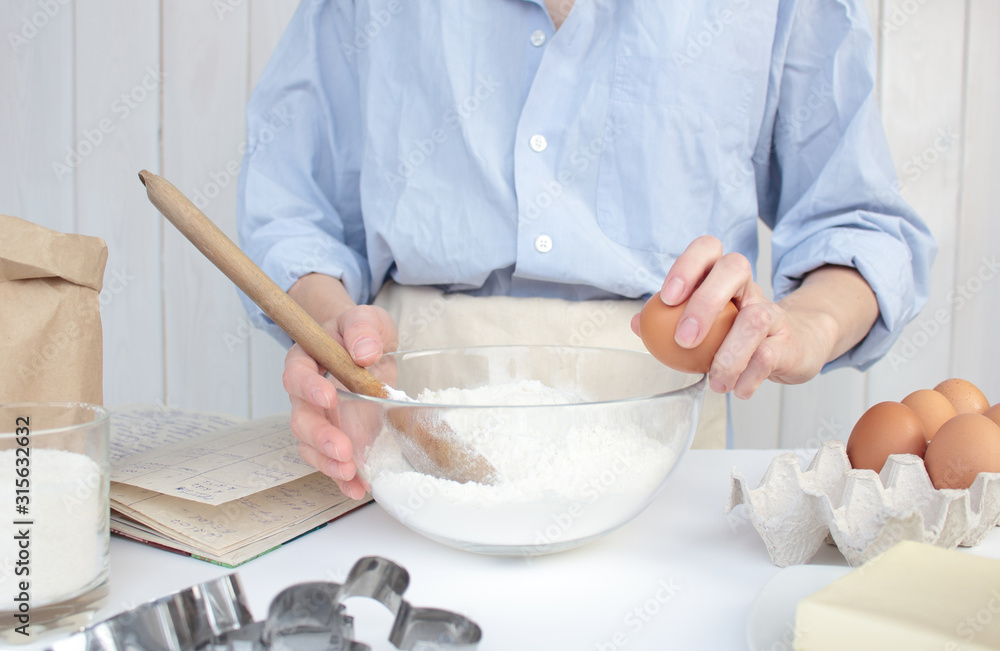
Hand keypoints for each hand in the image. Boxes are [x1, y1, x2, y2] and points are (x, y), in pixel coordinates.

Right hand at [283, 303, 398, 498]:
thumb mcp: (367, 318)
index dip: (308, 388)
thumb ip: (363, 327)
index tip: (329, 397)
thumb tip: (364, 349)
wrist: (367, 349)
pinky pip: (331, 461)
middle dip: (319, 436)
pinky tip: (357, 487)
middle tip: (341, 449)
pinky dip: (342, 477)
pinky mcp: (336, 436)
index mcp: (306, 359)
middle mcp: (306, 394)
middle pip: (300, 418)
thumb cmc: (360, 333)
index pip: (297, 375)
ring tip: (350, 473)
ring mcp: (320, 418)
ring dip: (327, 462)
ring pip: (310, 445)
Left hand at [631, 235, 877, 398]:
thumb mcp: (702, 325)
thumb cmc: (734, 334)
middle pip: (735, 268)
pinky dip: (749, 376)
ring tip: (715, 382)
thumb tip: (637, 324)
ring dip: (729, 355)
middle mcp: (748, 286)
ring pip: (755, 318)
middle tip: (684, 340)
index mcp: (720, 276)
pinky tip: (737, 389)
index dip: (687, 266)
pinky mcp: (787, 341)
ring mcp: (771, 310)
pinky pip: (769, 354)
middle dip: (705, 302)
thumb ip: (667, 322)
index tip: (668, 298)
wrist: (789, 349)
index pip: (707, 248)